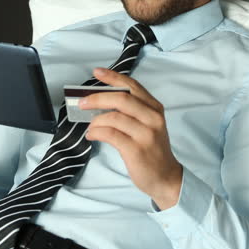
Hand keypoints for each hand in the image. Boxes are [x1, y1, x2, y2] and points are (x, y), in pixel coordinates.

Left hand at [81, 67, 182, 208]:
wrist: (165, 176)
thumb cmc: (152, 149)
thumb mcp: (148, 125)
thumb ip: (131, 111)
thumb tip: (101, 101)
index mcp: (154, 108)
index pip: (132, 86)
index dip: (113, 77)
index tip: (97, 72)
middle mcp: (153, 118)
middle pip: (121, 98)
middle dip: (97, 98)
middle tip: (82, 102)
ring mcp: (146, 134)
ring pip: (114, 117)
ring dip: (96, 120)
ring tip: (90, 126)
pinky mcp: (137, 150)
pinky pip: (111, 135)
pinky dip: (97, 132)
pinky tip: (92, 135)